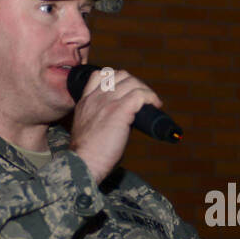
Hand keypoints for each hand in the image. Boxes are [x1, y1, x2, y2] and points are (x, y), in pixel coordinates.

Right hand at [69, 68, 163, 183]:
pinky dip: (151, 97)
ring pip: (132, 82)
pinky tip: (156, 105)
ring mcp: (107, 102)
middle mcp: (95, 97)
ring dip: (146, 90)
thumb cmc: (89, 154)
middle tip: (144, 98)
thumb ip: (102, 118)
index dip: (118, 79)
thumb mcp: (90, 128)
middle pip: (121, 75)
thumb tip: (124, 121)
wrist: (84, 163)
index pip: (100, 75)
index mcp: (86, 101)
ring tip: (152, 102)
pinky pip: (140, 94)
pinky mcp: (119, 110)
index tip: (128, 91)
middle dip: (136, 83)